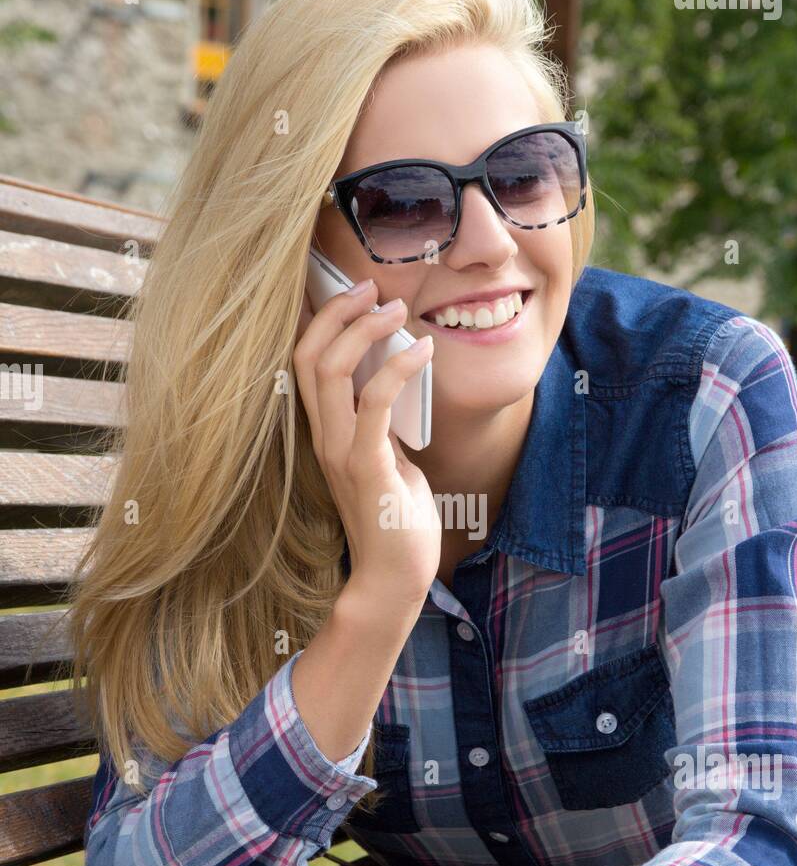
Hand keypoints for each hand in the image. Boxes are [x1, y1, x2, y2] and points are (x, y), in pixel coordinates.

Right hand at [293, 280, 441, 607]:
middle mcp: (324, 437)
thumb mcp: (388, 458)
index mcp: (326, 432)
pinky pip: (373, 403)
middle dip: (338, 311)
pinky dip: (397, 368)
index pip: (304, 361)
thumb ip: (382, 424)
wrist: (394, 577)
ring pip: (329, 371)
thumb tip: (394, 386)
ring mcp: (341, 452)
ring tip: (396, 310)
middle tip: (374, 288)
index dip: (324, 319)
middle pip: (307, 355)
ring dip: (364, 331)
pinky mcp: (367, 467)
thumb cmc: (396, 521)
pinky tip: (423, 351)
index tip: (359, 293)